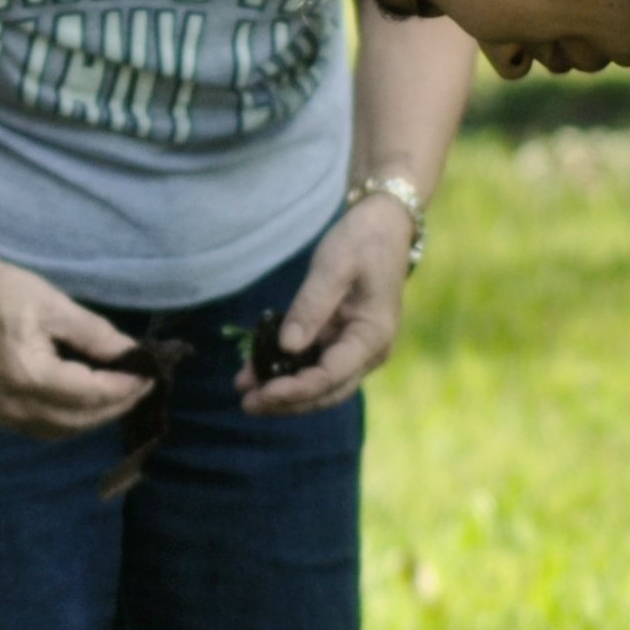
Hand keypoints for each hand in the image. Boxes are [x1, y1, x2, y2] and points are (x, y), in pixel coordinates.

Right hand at [0, 257, 151, 439]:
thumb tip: (133, 355)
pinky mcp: (5, 416)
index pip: (90, 393)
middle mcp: (15, 403)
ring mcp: (7, 415)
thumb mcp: (57, 306)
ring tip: (126, 390)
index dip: (125, 387)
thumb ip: (96, 335)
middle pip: (81, 418)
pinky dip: (78, 418)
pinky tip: (96, 400)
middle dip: (118, 403)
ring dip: (100, 414)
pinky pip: (51, 429)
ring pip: (68, 429)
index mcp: (27, 374)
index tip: (151, 374)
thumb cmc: (6, 294)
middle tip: (145, 383)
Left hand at [237, 192, 414, 415]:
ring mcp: (357, 348)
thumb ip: (310, 306)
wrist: (385, 225)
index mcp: (373, 335)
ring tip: (245, 391)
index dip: (295, 389)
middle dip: (288, 402)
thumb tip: (286, 347)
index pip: (331, 376)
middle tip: (247, 404)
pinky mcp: (343, 340)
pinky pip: (315, 363)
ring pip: (321, 384)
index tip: (262, 391)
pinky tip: (257, 370)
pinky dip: (288, 370)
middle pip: (327, 391)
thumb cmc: (363, 241)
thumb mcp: (334, 266)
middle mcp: (369, 350)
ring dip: (285, 391)